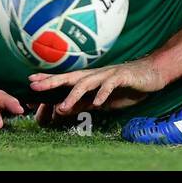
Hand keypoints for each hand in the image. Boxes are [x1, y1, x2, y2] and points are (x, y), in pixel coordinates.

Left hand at [29, 56, 168, 113]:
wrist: (151, 74)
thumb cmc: (125, 86)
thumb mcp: (101, 98)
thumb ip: (84, 102)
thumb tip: (63, 109)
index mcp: (90, 78)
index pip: (66, 78)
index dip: (49, 80)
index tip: (30, 81)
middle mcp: (96, 74)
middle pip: (71, 77)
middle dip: (52, 82)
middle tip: (35, 87)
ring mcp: (108, 74)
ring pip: (87, 82)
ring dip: (74, 95)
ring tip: (64, 106)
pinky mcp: (122, 77)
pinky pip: (110, 84)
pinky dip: (102, 94)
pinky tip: (97, 103)